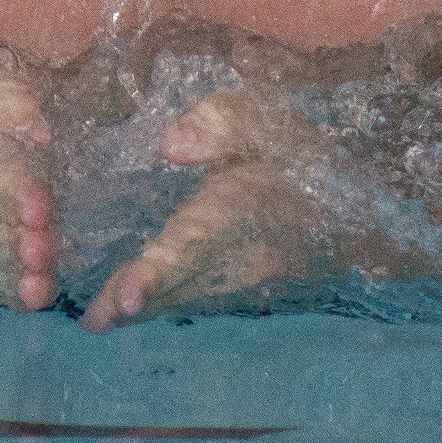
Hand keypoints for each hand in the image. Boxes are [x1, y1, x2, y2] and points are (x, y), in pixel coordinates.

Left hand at [81, 91, 315, 331]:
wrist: (351, 217)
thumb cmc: (300, 161)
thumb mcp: (265, 123)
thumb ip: (218, 124)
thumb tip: (169, 146)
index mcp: (240, 214)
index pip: (197, 246)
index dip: (159, 274)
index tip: (127, 296)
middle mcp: (236, 260)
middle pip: (177, 286)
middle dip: (133, 301)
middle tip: (90, 320)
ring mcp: (236, 285)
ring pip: (179, 300)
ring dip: (136, 308)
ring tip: (92, 319)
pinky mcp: (231, 294)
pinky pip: (186, 300)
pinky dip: (153, 304)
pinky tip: (111, 310)